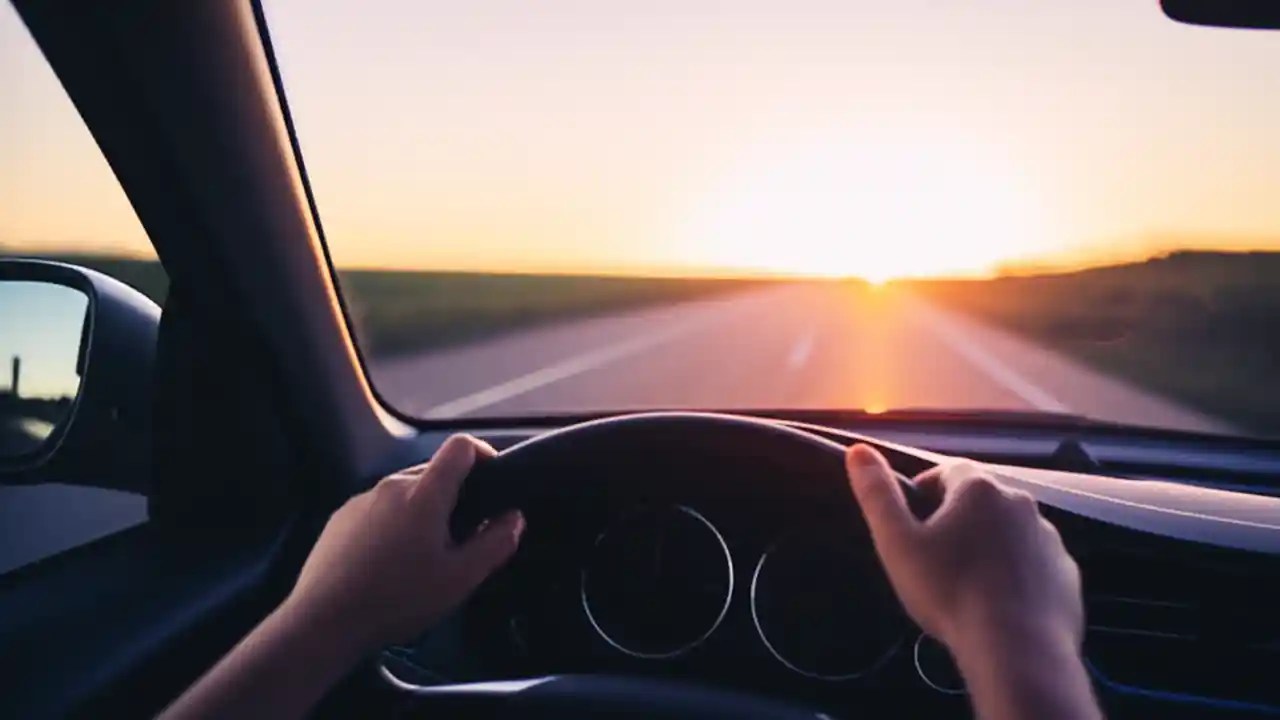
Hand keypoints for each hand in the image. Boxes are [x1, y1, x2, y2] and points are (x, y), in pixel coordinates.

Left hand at [285, 434, 524, 653]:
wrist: (323, 621)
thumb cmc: (399, 599)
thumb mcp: (459, 579)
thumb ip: (494, 543)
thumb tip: (513, 517)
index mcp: (424, 493)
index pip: (459, 447)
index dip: (482, 452)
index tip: (493, 478)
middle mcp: (392, 485)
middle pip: (432, 472)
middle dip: (453, 493)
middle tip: (462, 533)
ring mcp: (360, 499)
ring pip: (403, 492)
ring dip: (421, 510)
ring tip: (422, 551)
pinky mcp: (339, 517)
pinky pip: (377, 508)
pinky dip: (392, 522)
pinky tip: (387, 560)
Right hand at [845, 444, 1082, 662]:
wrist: (1018, 650)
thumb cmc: (950, 591)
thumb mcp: (897, 543)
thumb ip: (877, 494)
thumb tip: (858, 450)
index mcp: (978, 488)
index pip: (946, 471)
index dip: (924, 493)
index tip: (912, 525)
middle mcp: (1020, 501)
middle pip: (980, 501)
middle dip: (957, 521)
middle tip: (935, 559)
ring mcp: (1049, 538)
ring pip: (1009, 532)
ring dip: (989, 546)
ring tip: (968, 586)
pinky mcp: (1067, 573)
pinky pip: (1035, 563)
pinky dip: (1017, 574)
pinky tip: (1000, 604)